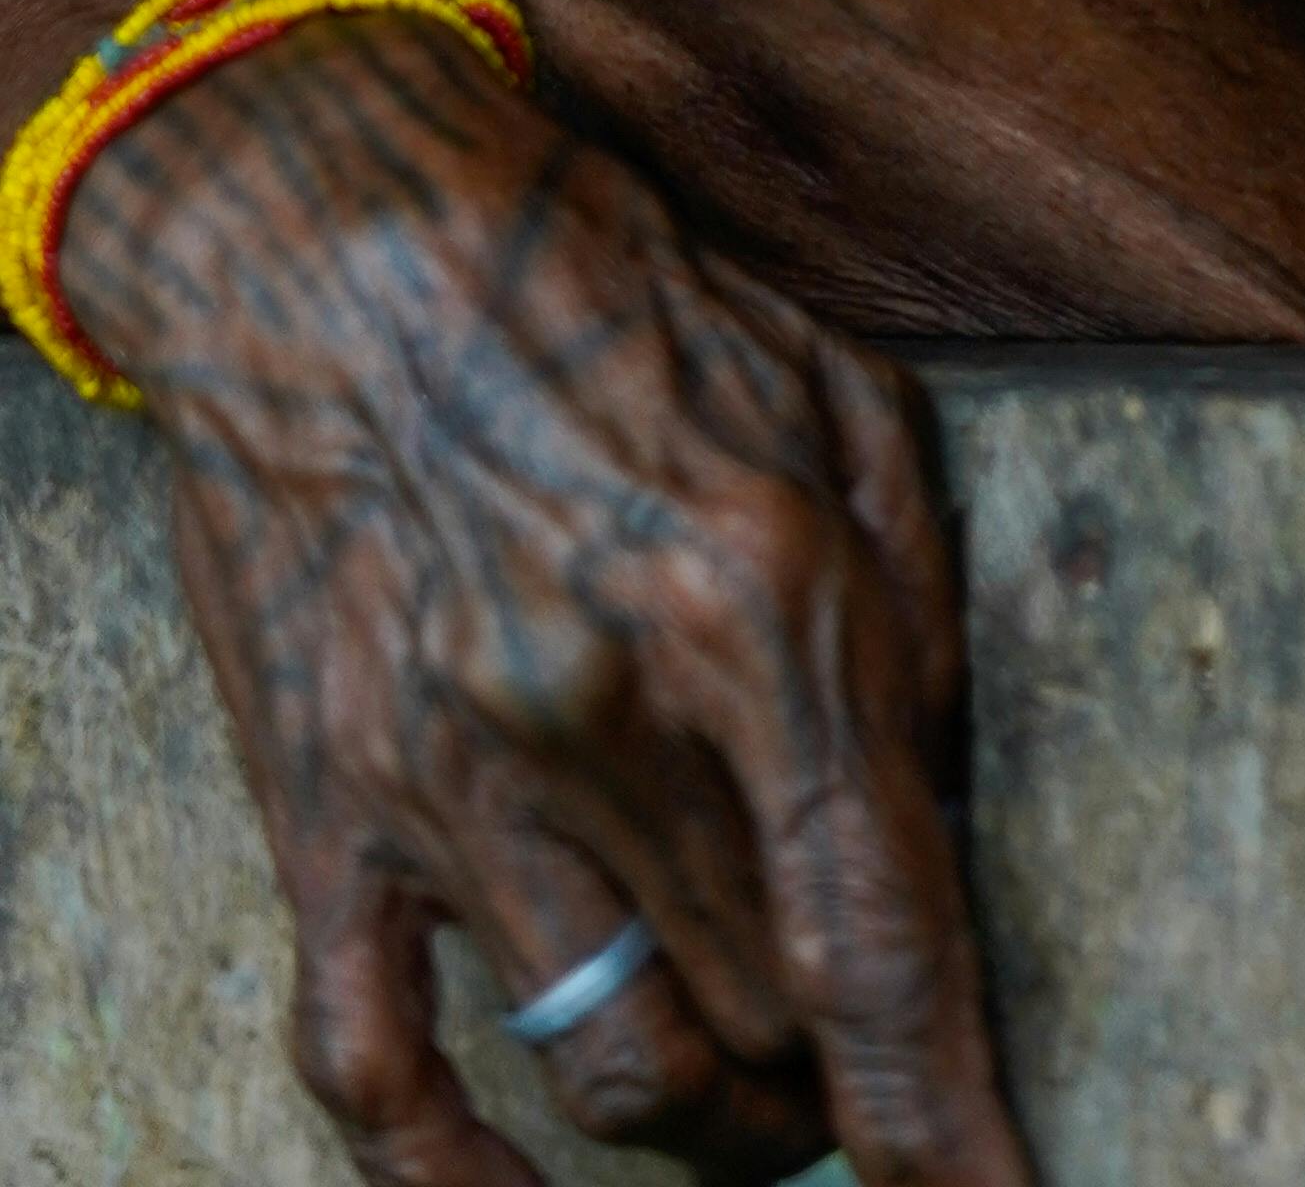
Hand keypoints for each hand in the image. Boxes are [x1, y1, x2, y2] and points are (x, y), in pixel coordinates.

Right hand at [66, 12, 1029, 1186]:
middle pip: (763, 1015)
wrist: (339, 236)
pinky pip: (375, 1074)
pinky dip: (457, 1175)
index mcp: (760, 593)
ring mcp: (452, 780)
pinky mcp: (328, 813)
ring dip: (705, 1114)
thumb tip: (951, 811)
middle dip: (838, 1071)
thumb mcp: (837, 394)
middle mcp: (607, 710)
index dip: (949, 1113)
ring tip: (745, 1087)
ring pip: (611, 1069)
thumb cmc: (614, 297)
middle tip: (859, 1051)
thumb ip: (918, 607)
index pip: (879, 931)